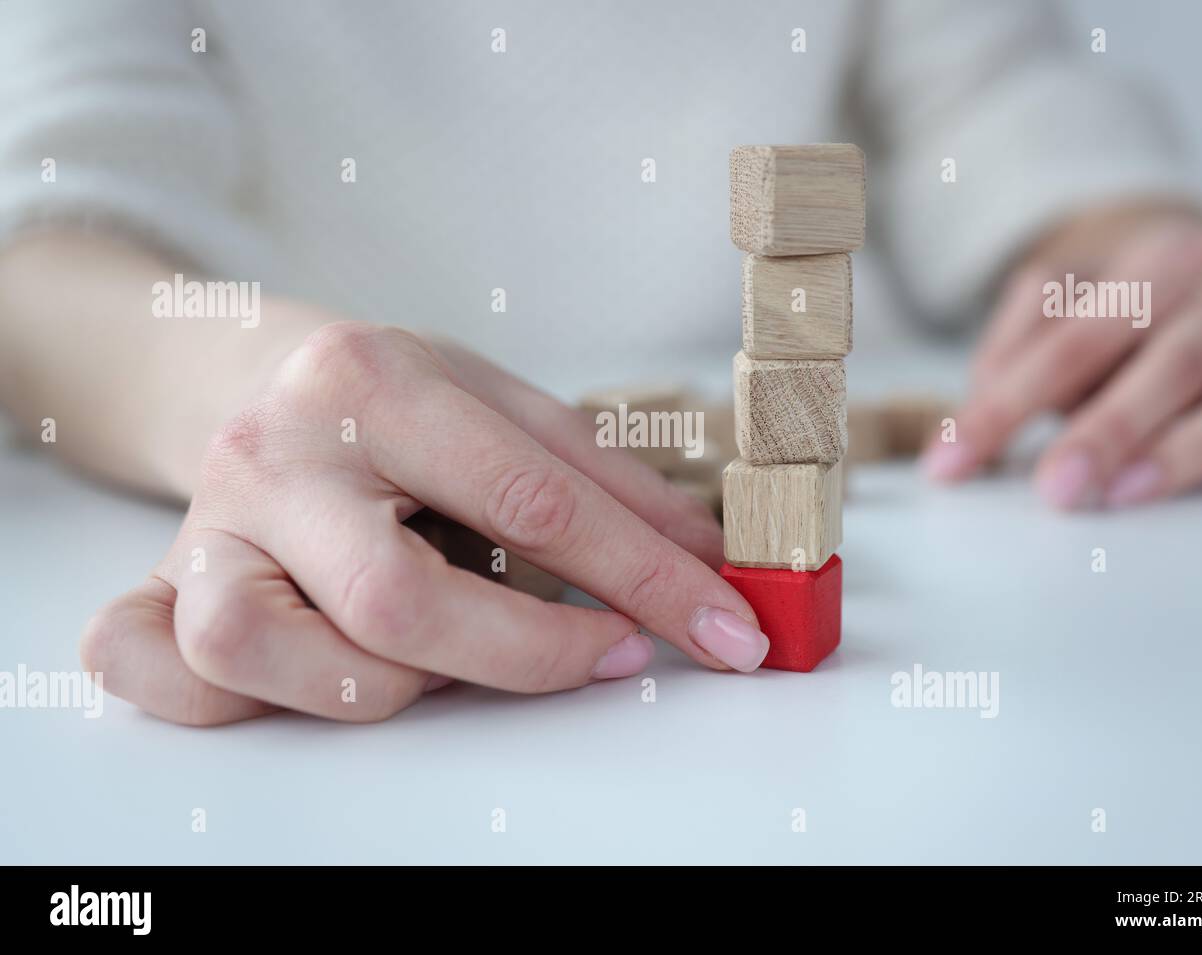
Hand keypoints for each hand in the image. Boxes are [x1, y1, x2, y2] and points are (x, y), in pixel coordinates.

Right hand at [80, 322, 768, 724]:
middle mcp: (272, 454)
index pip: (530, 504)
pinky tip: (311, 676)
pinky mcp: (157, 582)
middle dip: (527, 653)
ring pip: (259, 651)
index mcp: (370, 381)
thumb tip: (708, 564)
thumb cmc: (391, 398)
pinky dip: (230, 702)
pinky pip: (151, 670)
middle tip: (606, 653)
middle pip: (393, 600)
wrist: (255, 373)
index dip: (643, 581)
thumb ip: (605, 483)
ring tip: (444, 652)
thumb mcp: (502, 403)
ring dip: (385, 685)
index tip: (719, 631)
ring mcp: (203, 526)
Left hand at [923, 206, 1201, 507]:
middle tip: (1055, 490)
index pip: (1071, 345)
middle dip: (1107, 433)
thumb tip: (975, 422)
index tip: (952, 461)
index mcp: (1155, 264)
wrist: (1181, 259)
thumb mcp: (1045, 297)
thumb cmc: (1104, 295)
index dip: (1007, 407)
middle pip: (1165, 369)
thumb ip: (1010, 353)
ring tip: (1119, 496)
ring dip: (1177, 456)